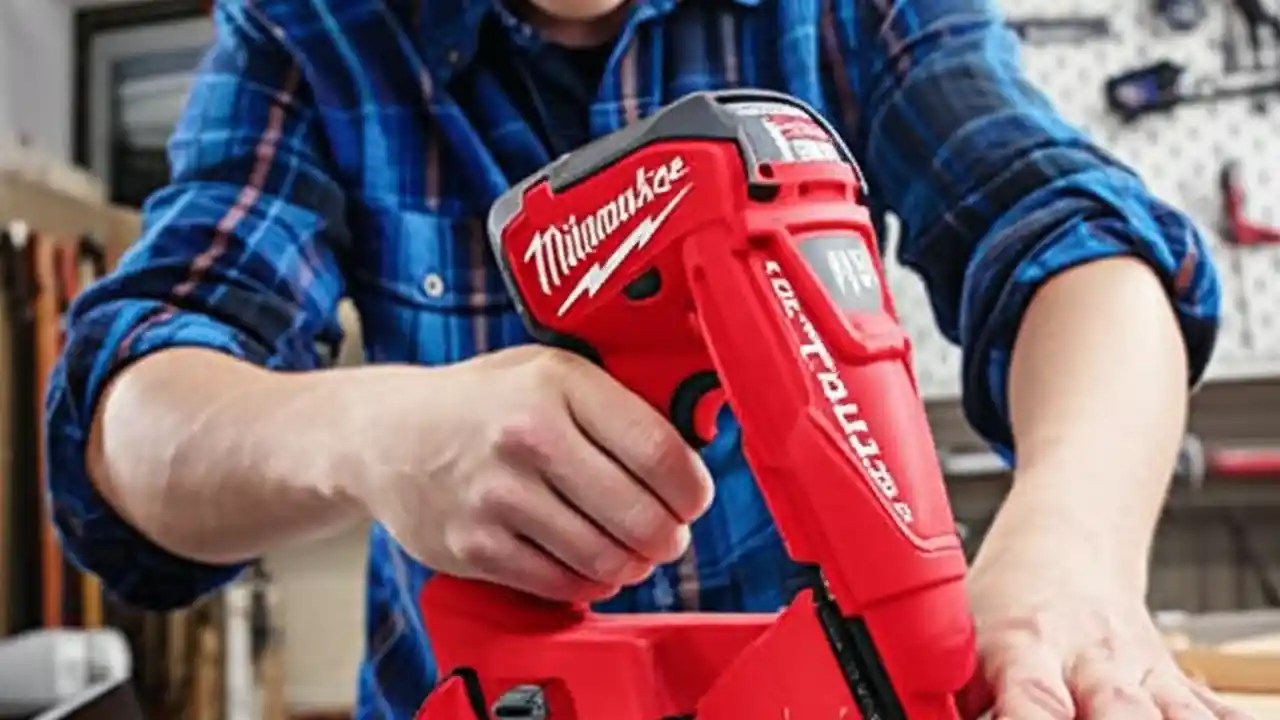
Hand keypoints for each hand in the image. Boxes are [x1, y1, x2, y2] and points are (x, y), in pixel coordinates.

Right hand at [349, 346, 713, 602]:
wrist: (384, 435)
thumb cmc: (481, 403)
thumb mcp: (548, 370)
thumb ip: (614, 400)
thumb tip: (696, 441)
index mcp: (555, 383)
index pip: (657, 449)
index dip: (692, 487)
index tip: (694, 496)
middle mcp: (525, 437)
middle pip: (638, 514)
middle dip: (668, 534)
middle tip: (669, 533)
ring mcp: (496, 497)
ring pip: (604, 558)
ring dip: (633, 564)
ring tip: (632, 551)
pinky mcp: (474, 547)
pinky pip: (562, 584)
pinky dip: (590, 582)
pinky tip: (590, 564)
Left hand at [957, 504, 1251, 719]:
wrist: (1068, 539)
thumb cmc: (1007, 597)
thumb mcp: (962, 635)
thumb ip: (953, 694)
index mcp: (1025, 645)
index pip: (1034, 704)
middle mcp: (1091, 657)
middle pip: (1123, 713)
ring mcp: (1140, 669)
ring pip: (1176, 715)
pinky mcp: (1174, 679)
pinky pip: (1212, 711)